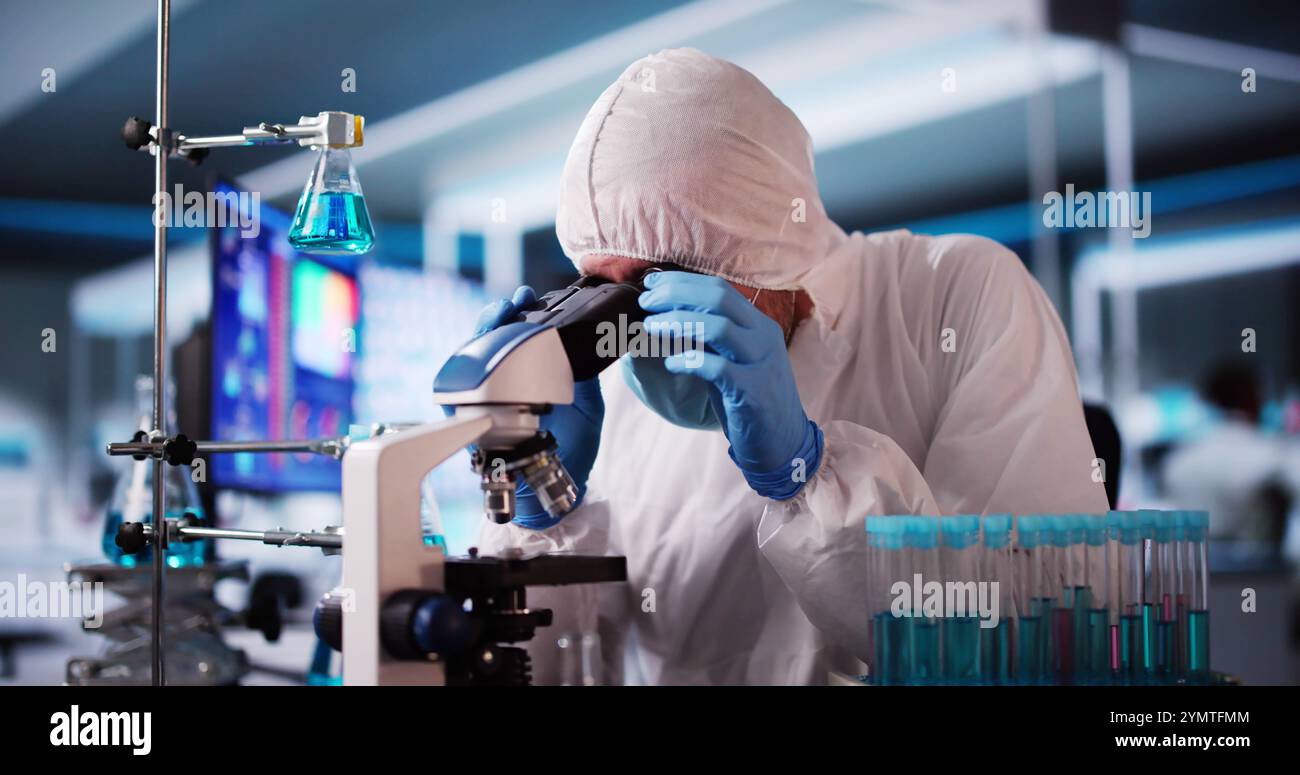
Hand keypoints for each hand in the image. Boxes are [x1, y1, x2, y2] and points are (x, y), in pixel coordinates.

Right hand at [473, 286, 603, 526]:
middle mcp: (506, 380)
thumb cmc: (571, 443)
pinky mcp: (469, 417)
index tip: (533, 297)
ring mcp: (486, 397)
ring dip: (484, 332)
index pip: (521, 334)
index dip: (524, 311)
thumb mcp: (587, 403)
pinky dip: (462, 371)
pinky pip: (455, 390)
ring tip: (499, 314)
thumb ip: (585, 373)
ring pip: (474, 357)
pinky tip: (477, 354)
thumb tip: (592, 341)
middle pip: (493, 338)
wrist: (557, 480)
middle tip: (516, 300)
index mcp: (533, 372)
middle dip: (500, 314)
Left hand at [638, 271, 821, 499]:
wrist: (783, 443)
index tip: (650, 284)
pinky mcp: (753, 391)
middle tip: (645, 302)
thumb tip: (666, 317)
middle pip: (717, 298)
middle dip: (675, 294)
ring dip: (678, 322)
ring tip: (651, 328)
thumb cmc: (749, 400)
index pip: (719, 288)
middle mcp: (763, 337)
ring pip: (718, 327)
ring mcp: (761, 362)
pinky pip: (718, 368)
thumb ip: (710, 338)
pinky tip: (671, 364)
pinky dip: (690, 361)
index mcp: (758, 325)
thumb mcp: (733, 360)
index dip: (681, 282)